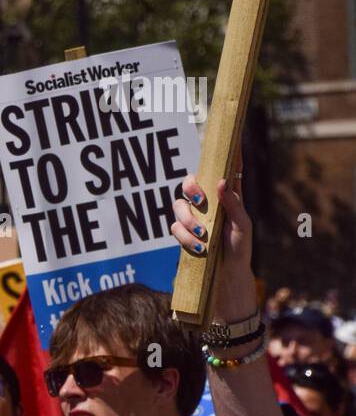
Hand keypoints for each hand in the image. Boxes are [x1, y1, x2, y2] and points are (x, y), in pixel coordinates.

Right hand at [170, 170, 255, 320]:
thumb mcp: (242, 226)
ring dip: (188, 220)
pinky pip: (175, 227)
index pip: (224, 173)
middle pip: (191, 183)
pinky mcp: (183, 234)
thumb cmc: (240, 248)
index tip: (229, 140)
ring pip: (179, 205)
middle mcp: (207, 205)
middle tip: (200, 200)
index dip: (226, 157)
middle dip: (190, 188)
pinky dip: (186, 237)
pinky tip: (199, 247)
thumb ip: (233, 204)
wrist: (227, 275)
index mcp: (226, 198)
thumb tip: (221, 182)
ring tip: (203, 235)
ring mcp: (193, 219)